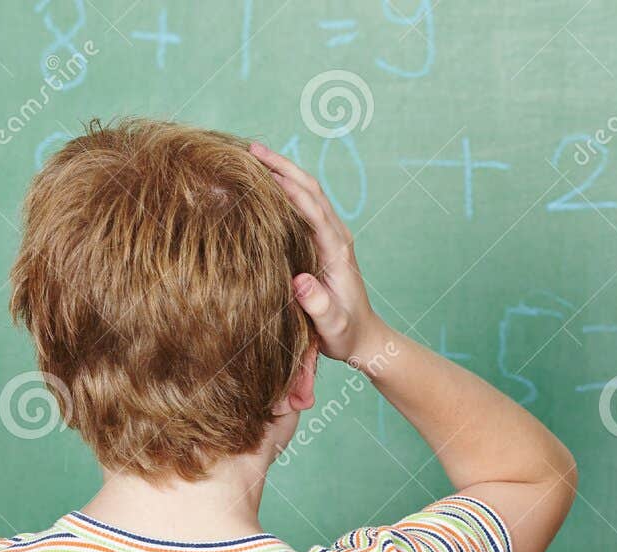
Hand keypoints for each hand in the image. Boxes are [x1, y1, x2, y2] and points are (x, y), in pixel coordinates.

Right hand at [249, 140, 389, 367]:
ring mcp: (331, 236)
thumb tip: (300, 283)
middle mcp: (337, 237)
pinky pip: (305, 205)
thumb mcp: (332, 327)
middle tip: (252, 149)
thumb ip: (319, 307)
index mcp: (338, 252)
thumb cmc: (345, 334)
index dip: (290, 190)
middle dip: (284, 167)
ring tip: (253, 155)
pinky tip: (265, 180)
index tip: (265, 172)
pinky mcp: (323, 240)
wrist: (363, 337)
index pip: (314, 211)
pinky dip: (286, 186)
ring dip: (284, 170)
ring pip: (309, 192)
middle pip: (312, 190)